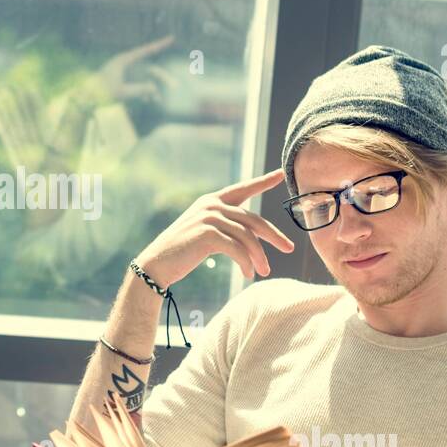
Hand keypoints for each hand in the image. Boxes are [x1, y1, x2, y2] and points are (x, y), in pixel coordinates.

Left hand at [87, 34, 177, 104]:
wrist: (87, 97)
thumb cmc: (103, 92)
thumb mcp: (122, 92)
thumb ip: (140, 90)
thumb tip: (155, 88)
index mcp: (125, 60)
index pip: (146, 50)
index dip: (160, 45)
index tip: (172, 38)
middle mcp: (127, 64)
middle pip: (150, 68)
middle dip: (162, 78)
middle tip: (175, 86)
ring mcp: (126, 72)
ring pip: (145, 78)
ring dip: (152, 89)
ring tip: (157, 100)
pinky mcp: (124, 81)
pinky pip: (139, 84)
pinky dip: (144, 92)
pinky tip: (148, 101)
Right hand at [135, 168, 295, 287]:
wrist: (157, 265)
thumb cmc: (182, 252)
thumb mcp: (207, 233)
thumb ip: (227, 227)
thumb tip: (256, 236)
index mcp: (211, 201)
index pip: (243, 189)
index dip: (263, 181)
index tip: (280, 173)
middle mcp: (211, 205)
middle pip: (253, 219)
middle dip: (274, 235)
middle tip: (290, 248)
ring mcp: (209, 218)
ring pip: (247, 237)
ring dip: (259, 256)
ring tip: (265, 271)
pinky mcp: (207, 233)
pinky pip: (237, 249)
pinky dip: (246, 263)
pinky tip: (248, 273)